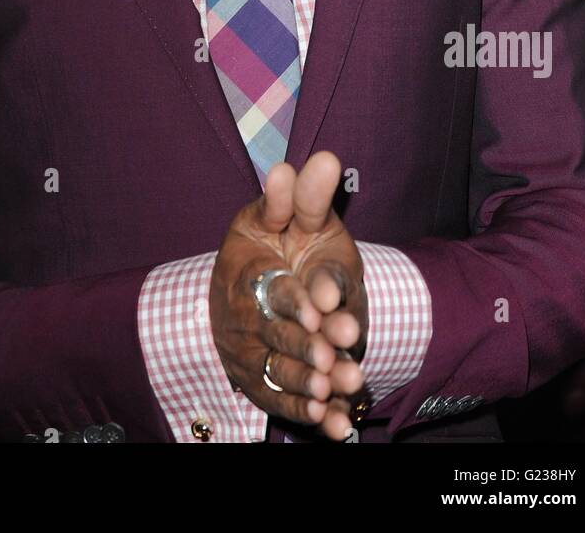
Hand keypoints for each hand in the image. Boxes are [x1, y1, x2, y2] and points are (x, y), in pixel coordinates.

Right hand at [209, 150, 365, 440]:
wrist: (249, 285)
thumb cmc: (275, 241)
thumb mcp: (283, 214)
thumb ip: (304, 196)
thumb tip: (325, 159)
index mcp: (251, 265)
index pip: (269, 287)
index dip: (295, 300)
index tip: (323, 309)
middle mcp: (248, 312)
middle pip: (275, 334)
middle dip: (306, 347)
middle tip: (336, 357)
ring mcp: (253, 349)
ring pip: (279, 372)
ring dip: (308, 384)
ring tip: (336, 387)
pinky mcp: (262, 381)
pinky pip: (284, 403)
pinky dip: (310, 416)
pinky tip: (336, 424)